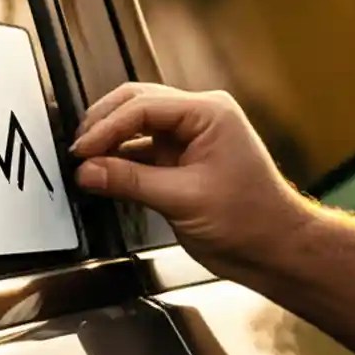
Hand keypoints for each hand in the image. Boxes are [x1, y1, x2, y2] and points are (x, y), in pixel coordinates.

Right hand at [70, 83, 315, 277]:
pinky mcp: (180, 160)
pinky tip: (102, 173)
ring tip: (85, 163)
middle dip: (104, 125)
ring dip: (110, 142)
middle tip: (78, 150)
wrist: (276, 250)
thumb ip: (130, 182)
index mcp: (208, 113)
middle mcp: (198, 118)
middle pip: (136, 105)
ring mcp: (189, 138)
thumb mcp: (184, 200)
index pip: (144, 107)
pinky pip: (141, 151)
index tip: (82, 150)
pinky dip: (120, 161)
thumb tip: (87, 171)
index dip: (107, 127)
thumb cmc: (251, 221)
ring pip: (136, 126)